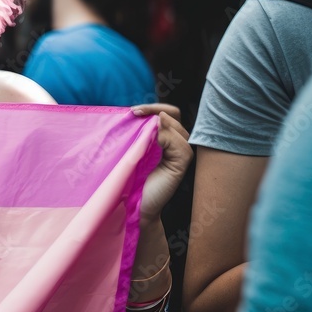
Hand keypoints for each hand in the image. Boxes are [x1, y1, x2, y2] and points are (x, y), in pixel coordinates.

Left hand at [132, 103, 191, 225]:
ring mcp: (182, 153)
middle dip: (154, 110)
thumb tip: (149, 115)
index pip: (168, 112)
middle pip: (174, 115)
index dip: (153, 107)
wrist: (133, 204)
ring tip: (139, 130)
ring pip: (177, 127)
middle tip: (134, 113)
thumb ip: (141, 132)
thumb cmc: (130, 179)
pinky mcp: (182, 163)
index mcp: (166, 138)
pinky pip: (178, 142)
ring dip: (157, 124)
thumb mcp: (133, 149)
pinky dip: (164, 138)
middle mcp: (177, 143)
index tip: (133, 110)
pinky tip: (151, 143)